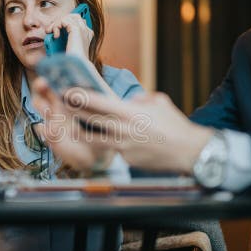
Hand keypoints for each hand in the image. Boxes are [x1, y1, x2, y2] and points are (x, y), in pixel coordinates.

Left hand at [32, 79, 212, 173]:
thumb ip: (140, 99)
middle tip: (59, 105)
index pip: (98, 103)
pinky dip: (106, 145)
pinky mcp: (126, 159)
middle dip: (73, 113)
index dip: (80, 97)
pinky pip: (111, 149)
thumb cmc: (175, 125)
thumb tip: (129, 100)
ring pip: (94, 139)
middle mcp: (123, 130)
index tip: (67, 91)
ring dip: (81, 132)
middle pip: (90, 121)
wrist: (190, 152)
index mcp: (130, 113)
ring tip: (70, 126)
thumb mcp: (159, 103)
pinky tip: (101, 140)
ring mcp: (123, 147)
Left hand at [44, 11, 94, 60]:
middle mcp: (87, 31)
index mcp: (87, 36)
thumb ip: (65, 40)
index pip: (77, 21)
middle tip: (51, 30)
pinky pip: (63, 20)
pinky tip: (54, 35)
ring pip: (67, 17)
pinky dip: (56, 26)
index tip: (55, 30)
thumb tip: (55, 32)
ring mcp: (83, 29)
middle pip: (73, 16)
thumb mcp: (67, 49)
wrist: (76, 68)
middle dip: (60, 21)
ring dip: (56, 23)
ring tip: (50, 32)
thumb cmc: (71, 63)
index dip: (65, 22)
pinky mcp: (77, 29)